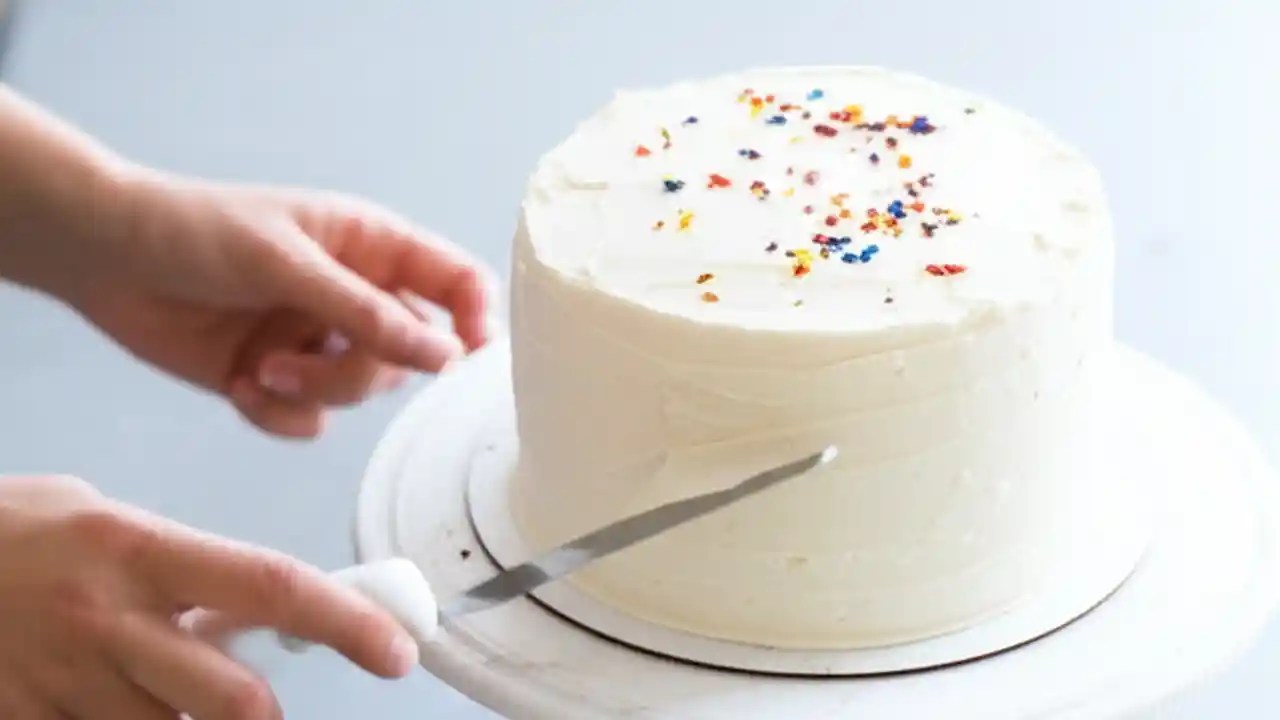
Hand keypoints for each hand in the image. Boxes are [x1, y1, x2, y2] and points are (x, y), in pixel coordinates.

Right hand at [0, 474, 417, 718]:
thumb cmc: (15, 537)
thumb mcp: (107, 528)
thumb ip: (183, 573)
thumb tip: (258, 618)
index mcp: (140, 549)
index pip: (271, 586)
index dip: (348, 623)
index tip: (398, 651)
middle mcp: (108, 618)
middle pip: (233, 702)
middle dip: (261, 716)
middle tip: (255, 706)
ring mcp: (64, 681)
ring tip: (147, 685)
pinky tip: (101, 700)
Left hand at [72, 171, 495, 436]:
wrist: (101, 258)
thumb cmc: (195, 230)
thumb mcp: (287, 263)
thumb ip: (367, 312)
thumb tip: (445, 354)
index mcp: (371, 247)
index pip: (455, 283)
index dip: (476, 318)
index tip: (469, 356)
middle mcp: (354, 296)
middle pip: (410, 353)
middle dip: (362, 368)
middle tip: (305, 358)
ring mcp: (317, 339)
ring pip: (361, 392)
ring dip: (314, 389)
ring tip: (260, 368)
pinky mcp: (278, 378)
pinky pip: (311, 419)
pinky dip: (279, 414)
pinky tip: (241, 386)